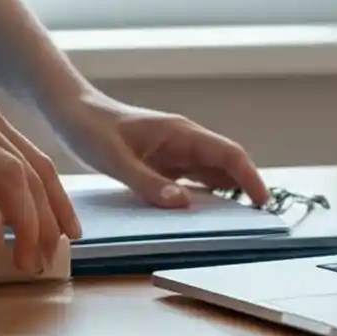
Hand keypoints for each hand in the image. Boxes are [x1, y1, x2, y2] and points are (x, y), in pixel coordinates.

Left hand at [48, 92, 269, 208]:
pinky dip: (204, 196)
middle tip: (257, 220)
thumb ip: (149, 183)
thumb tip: (184, 205)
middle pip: (227, 164)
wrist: (73, 112)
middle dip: (246, 188)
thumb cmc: (92, 130)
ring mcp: (176, 151)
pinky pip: (193, 180)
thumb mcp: (116, 160)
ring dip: (227, 194)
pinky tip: (204, 215)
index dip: (250, 177)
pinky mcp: (165, 162)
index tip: (263, 202)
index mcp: (182, 133)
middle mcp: (186, 141)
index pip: (229, 154)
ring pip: (213, 173)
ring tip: (237, 223)